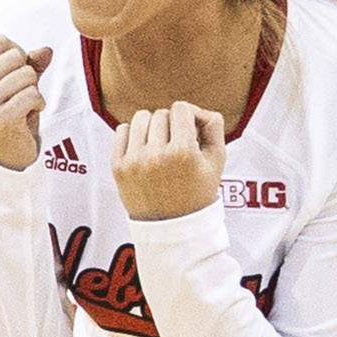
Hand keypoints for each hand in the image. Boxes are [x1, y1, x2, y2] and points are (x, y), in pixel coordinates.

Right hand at [0, 37, 53, 170]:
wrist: (2, 157)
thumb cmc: (7, 115)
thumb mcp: (13, 85)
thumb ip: (29, 64)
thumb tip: (47, 50)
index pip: (0, 42)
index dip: (17, 56)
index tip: (11, 77)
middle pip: (16, 55)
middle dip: (27, 73)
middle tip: (19, 94)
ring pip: (27, 74)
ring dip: (33, 90)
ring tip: (23, 106)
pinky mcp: (1, 119)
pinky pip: (33, 94)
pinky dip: (38, 103)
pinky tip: (28, 115)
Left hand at [112, 100, 226, 219]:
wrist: (172, 227)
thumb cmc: (197, 194)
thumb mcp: (218, 161)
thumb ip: (213, 126)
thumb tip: (196, 110)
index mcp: (182, 153)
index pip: (181, 108)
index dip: (189, 116)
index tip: (190, 130)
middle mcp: (156, 156)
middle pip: (161, 113)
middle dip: (171, 124)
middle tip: (176, 143)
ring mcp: (134, 161)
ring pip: (140, 118)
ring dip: (152, 126)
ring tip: (159, 143)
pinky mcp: (118, 167)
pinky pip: (122, 130)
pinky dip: (133, 134)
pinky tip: (144, 148)